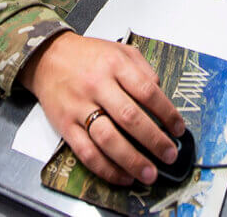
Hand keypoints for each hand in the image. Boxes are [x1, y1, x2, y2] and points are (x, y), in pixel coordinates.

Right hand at [19, 32, 184, 186]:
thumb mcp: (120, 50)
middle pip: (130, 117)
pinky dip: (105, 168)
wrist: (47, 57)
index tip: (178, 129)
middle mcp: (97, 86)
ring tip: (150, 173)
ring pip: (108, 139)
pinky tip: (122, 176)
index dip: (167, 113)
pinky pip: (86, 152)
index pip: (147, 92)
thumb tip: (162, 95)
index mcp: (115, 65)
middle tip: (170, 155)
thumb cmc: (88, 55)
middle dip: (154, 140)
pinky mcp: (65, 125)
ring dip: (132, 160)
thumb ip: (143, 70)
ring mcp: (79, 107)